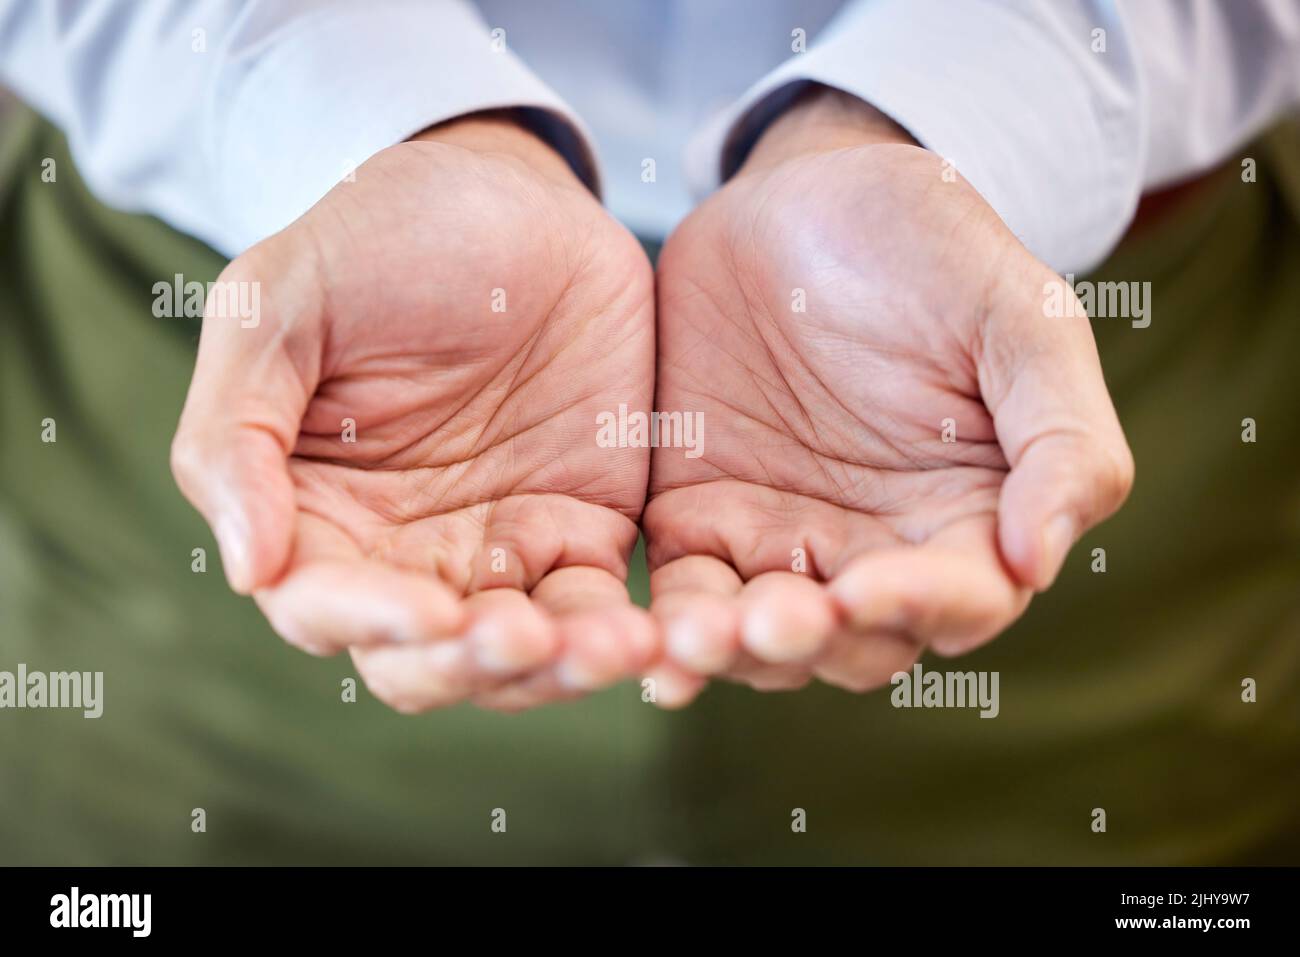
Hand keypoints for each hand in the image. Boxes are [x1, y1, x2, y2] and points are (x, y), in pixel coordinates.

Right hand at [172, 112, 656, 712]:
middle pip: (425, 661)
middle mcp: (404, 552)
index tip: (429, 611)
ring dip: (561, 667)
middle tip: (523, 637)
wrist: (510, 194)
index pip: (323, 605)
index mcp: (316, 512)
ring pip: (520, 654)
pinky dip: (620, 633)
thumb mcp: (276, 305)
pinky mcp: (583, 531)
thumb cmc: (375, 240)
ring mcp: (498, 547)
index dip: (369, 622)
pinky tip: (653, 630)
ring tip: (614, 643)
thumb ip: (237, 431)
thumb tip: (248, 571)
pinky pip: (597, 607)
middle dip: (471, 665)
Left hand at [644, 88, 1132, 704]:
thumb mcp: (1020, 316)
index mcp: (967, 515)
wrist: (802, 193)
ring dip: (732, 649)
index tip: (868, 589)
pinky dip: (668, 629)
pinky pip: (686, 592)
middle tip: (770, 623)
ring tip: (694, 639)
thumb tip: (1041, 560)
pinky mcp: (698, 518)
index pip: (962, 597)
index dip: (920, 606)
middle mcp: (875, 548)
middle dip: (811, 644)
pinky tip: (645, 650)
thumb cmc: (931, 248)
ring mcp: (781, 540)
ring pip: (762, 635)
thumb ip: (1059, 435)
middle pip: (852, 643)